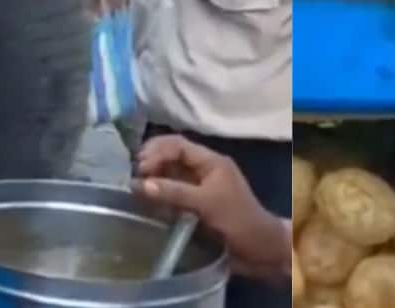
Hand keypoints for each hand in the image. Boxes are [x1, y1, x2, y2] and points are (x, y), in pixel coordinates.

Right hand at [132, 135, 289, 282]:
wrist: (260, 250)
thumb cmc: (239, 221)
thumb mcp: (207, 204)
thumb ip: (175, 192)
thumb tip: (140, 184)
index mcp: (211, 161)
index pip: (179, 145)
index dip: (157, 151)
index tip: (139, 167)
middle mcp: (204, 171)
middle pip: (173, 156)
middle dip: (152, 161)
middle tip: (133, 175)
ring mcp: (200, 188)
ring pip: (171, 175)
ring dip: (154, 177)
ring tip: (135, 187)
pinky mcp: (196, 206)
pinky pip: (173, 194)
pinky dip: (159, 194)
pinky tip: (146, 201)